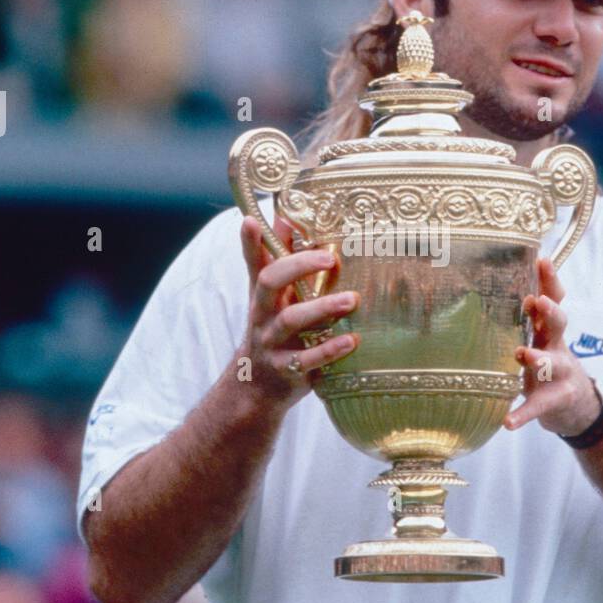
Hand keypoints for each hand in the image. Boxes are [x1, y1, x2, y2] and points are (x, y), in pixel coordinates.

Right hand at [240, 215, 360, 406]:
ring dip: (322, 308)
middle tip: (331, 258)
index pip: (256, 260)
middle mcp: (263, 314)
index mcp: (263, 294)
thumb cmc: (274, 330)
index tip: (250, 219)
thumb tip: (286, 215)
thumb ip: (280, 261)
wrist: (258, 387)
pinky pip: (308, 360)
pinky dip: (330, 350)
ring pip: (291, 320)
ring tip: (351, 300)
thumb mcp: (273, 298)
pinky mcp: (287, 370)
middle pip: (269, 282)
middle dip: (298, 266)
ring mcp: (272, 342)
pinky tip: (352, 341)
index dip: (251, 241)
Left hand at [503, 256, 599, 435]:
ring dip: (538, 358)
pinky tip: (508, 422)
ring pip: (552, 364)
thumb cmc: (551, 365)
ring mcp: (560, 375)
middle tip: (537, 302)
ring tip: (522, 355)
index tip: (542, 260)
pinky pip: (538, 407)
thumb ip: (530, 318)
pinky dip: (522, 414)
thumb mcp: (543, 340)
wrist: (578, 407)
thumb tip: (500, 282)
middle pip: (559, 324)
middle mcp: (557, 348)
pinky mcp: (555, 402)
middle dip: (549, 312)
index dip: (549, 281)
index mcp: (549, 330)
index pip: (553, 299)